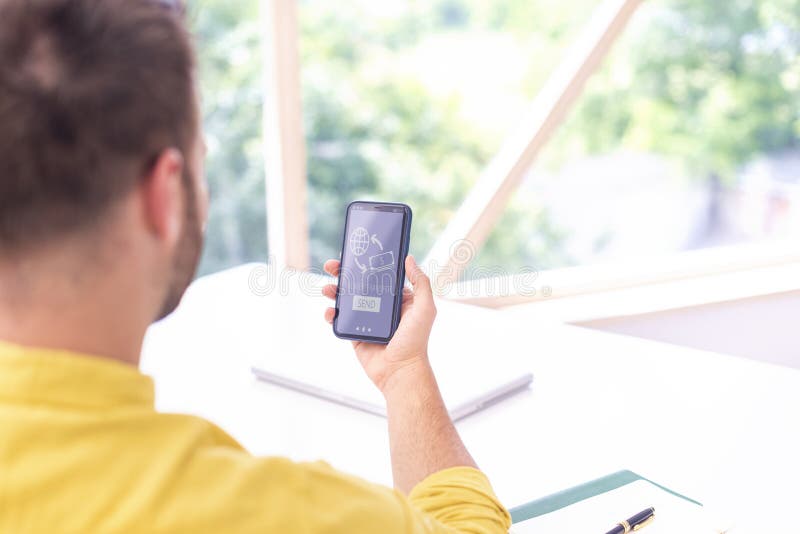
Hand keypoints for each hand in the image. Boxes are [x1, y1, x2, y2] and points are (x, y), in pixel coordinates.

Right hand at [322, 255, 436, 394]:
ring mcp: (366, 320)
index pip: (379, 274)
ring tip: (328, 288)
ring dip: (334, 291)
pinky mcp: (355, 333)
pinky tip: (330, 311)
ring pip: (346, 299)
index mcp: (397, 298)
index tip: (354, 253)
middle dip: (344, 273)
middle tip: (332, 266)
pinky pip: (340, 320)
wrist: (400, 371)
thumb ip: (420, 282)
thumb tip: (409, 259)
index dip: (366, 263)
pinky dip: (331, 314)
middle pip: (358, 284)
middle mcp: (380, 307)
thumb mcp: (425, 308)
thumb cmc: (416, 340)